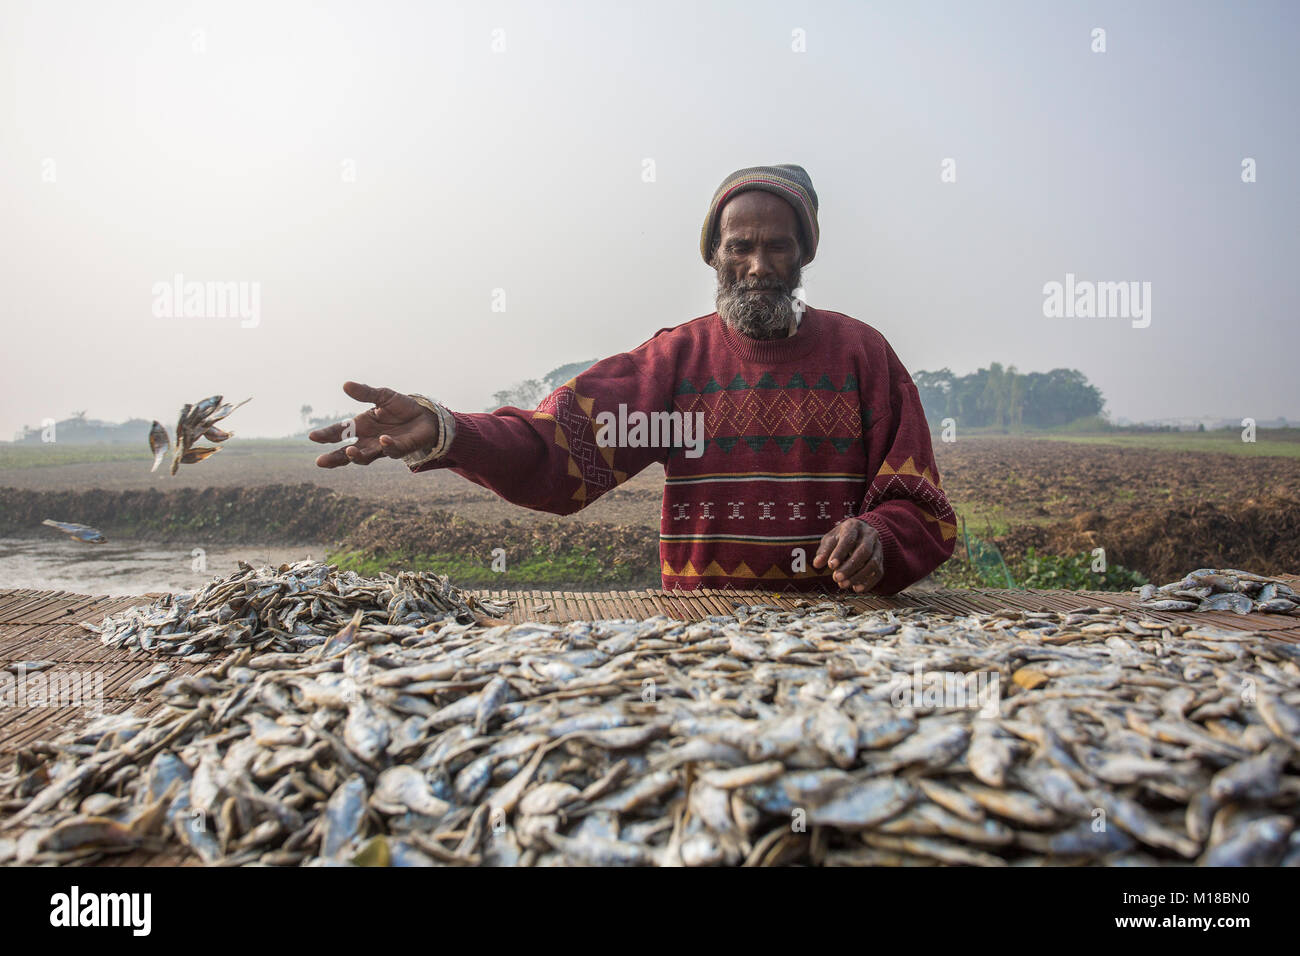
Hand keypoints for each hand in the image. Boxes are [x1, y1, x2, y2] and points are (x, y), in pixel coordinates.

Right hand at [309, 381, 438, 467]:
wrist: (425, 415)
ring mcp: (383, 447)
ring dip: (357, 456)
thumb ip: (365, 393)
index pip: (339, 433)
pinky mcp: (401, 448)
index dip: (326, 435)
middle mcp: (368, 440)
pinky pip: (392, 450)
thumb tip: (345, 385)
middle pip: (347, 453)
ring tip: (349, 451)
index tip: (313, 436)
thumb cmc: (401, 407)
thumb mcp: (382, 396)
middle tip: (321, 461)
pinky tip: (383, 440)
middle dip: (335, 458)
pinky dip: (387, 446)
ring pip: (366, 457)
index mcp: (360, 426)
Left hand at [812, 518, 883, 591]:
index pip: (849, 539)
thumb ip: (824, 551)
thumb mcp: (830, 540)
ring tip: (843, 584)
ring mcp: (878, 547)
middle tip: (836, 578)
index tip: (831, 566)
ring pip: (873, 563)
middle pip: (864, 552)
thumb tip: (817, 564)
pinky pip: (878, 572)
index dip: (840, 553)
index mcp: (854, 527)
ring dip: (858, 576)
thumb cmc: (841, 537)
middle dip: (850, 567)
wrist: (860, 533)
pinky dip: (868, 582)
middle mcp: (869, 535)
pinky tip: (857, 588)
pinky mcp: (881, 559)